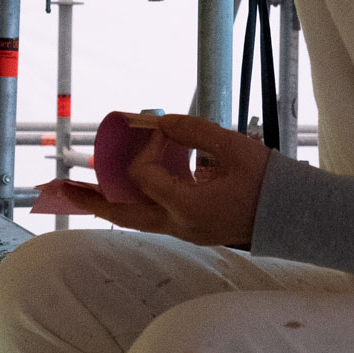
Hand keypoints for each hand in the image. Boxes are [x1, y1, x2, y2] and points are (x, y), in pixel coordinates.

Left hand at [59, 113, 271, 245]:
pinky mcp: (190, 229)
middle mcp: (180, 224)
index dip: (146, 148)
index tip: (160, 128)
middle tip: (59, 187)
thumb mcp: (233, 148)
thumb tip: (159, 121)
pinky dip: (133, 201)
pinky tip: (121, 187)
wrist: (294, 216)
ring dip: (107, 202)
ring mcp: (184, 231)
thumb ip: (194, 132)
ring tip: (77, 190)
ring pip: (134, 219)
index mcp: (189, 207)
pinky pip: (152, 215)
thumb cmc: (268, 182)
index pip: (146, 175)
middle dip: (89, 199)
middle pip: (123, 214)